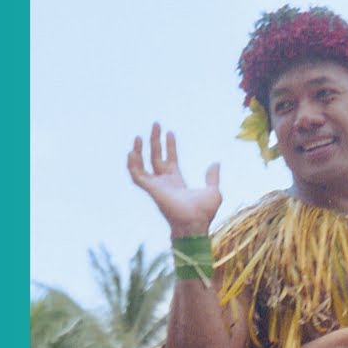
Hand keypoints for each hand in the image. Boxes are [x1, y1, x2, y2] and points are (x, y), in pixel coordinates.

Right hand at [127, 122, 221, 236]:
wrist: (195, 223)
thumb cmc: (204, 212)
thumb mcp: (213, 191)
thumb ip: (212, 177)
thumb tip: (215, 163)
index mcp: (177, 182)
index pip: (170, 160)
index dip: (169, 146)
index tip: (170, 132)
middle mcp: (164, 183)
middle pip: (156, 157)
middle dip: (155, 141)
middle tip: (156, 123)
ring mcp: (156, 186)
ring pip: (143, 165)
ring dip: (140, 150)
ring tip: (139, 135)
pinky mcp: (151, 190)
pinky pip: (136, 175)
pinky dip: (132, 164)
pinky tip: (132, 152)